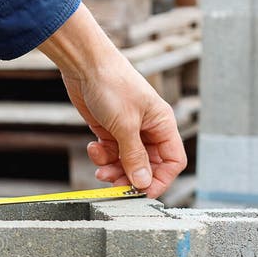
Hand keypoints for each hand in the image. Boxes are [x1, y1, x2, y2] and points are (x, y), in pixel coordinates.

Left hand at [39, 4, 186, 197]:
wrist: (85, 64)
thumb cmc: (112, 84)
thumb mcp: (125, 125)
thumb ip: (134, 156)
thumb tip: (143, 182)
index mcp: (162, 124)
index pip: (173, 161)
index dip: (160, 180)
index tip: (142, 192)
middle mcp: (148, 129)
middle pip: (147, 166)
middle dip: (130, 177)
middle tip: (114, 184)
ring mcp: (128, 130)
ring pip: (126, 162)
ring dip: (113, 169)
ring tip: (100, 168)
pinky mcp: (110, 130)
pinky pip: (110, 153)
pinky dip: (102, 156)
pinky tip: (93, 147)